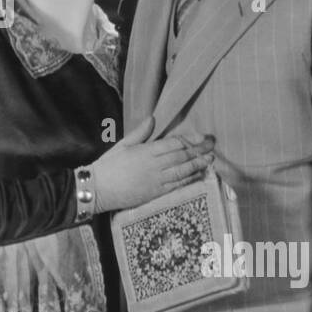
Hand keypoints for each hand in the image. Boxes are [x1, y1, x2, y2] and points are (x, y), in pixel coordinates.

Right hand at [90, 116, 214, 211]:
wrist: (98, 188)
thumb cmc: (109, 165)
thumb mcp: (123, 144)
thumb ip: (140, 132)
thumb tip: (153, 118)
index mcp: (146, 151)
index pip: (173, 143)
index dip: (190, 140)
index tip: (203, 137)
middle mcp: (154, 165)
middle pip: (181, 156)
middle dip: (199, 151)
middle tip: (212, 146)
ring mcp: (156, 180)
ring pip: (182, 171)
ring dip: (197, 165)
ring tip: (210, 160)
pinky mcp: (155, 193)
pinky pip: (176, 186)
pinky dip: (188, 180)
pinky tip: (197, 176)